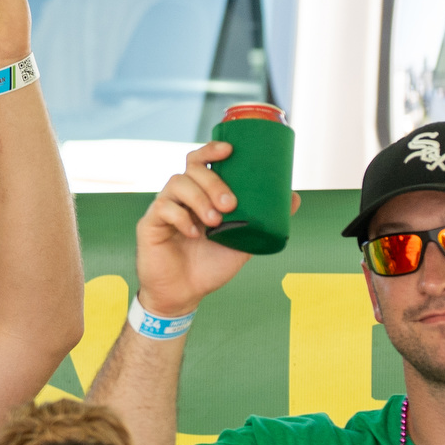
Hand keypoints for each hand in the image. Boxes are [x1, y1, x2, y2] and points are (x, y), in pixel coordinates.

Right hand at [135, 141, 290, 318]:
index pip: (201, 161)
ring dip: (199, 199)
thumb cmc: (211, 265)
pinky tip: (193, 233)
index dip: (212, 150)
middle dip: (214, 182)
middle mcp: (181, 196)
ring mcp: (164, 208)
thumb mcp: (244, 242)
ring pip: (177, 183)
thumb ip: (264, 221)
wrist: (185, 294)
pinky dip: (181, 217)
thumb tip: (294, 197)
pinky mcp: (150, 224)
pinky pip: (163, 208)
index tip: (230, 150)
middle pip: (192, 169)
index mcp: (200, 194)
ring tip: (215, 222)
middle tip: (230, 204)